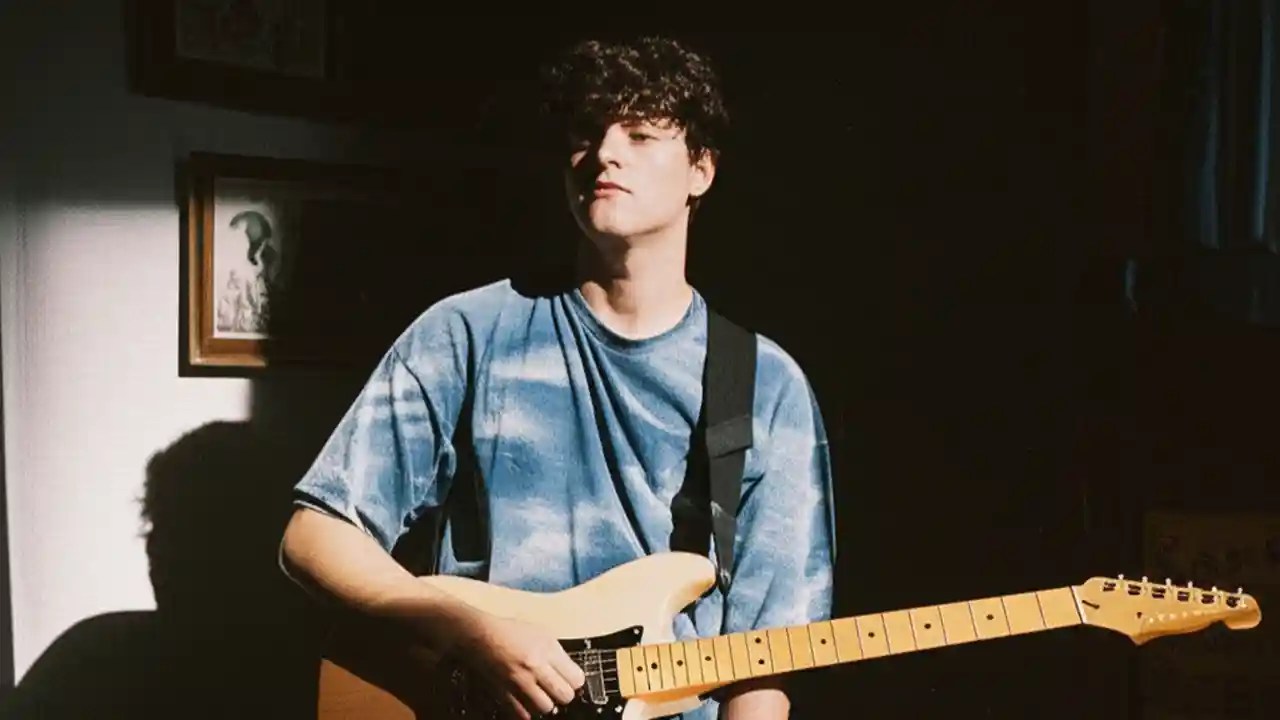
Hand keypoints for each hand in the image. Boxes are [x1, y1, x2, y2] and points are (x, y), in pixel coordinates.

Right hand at [449, 610, 585, 718]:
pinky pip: (523, 713)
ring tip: (540, 694)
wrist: (479, 635)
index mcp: (547, 648)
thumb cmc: (509, 632)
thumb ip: (557, 655)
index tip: (571, 680)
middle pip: (564, 696)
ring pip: (546, 707)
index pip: (576, 678)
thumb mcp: (541, 634)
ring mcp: (518, 681)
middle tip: (557, 689)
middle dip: (563, 694)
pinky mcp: (504, 693)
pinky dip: (527, 710)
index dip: (575, 681)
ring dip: (545, 702)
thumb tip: (571, 674)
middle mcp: (534, 666)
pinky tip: (526, 700)